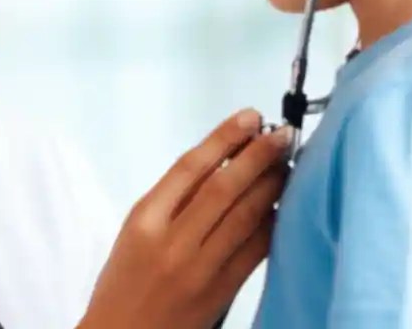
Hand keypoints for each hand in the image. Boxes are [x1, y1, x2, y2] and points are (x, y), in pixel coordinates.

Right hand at [78, 110, 291, 328]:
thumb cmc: (124, 284)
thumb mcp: (133, 234)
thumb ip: (170, 203)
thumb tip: (220, 166)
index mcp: (144, 220)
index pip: (189, 167)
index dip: (223, 138)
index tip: (248, 118)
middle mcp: (172, 241)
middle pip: (222, 187)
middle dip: (256, 156)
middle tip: (281, 135)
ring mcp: (199, 268)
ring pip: (244, 216)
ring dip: (271, 185)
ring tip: (288, 163)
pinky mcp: (221, 292)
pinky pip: (255, 250)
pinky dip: (273, 224)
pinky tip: (285, 206)